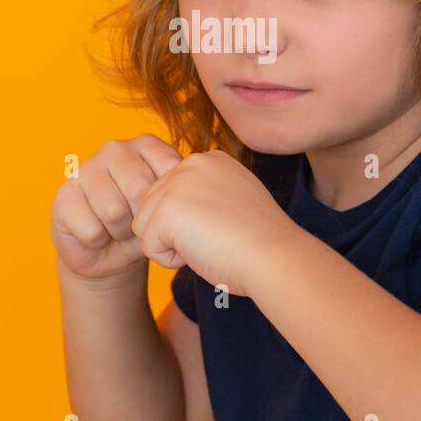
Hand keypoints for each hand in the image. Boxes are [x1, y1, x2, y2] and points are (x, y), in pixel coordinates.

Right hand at [50, 135, 182, 283]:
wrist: (108, 253)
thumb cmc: (144, 225)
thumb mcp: (169, 208)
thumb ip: (178, 194)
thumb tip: (182, 194)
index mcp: (147, 145)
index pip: (168, 172)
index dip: (167, 204)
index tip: (161, 211)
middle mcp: (115, 148)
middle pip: (139, 190)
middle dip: (143, 220)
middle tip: (137, 223)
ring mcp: (86, 167)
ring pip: (114, 211)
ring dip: (119, 232)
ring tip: (117, 228)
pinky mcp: (64, 193)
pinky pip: (91, 229)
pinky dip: (98, 242)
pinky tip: (97, 234)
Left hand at [130, 149, 299, 298]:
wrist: (274, 256)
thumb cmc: (260, 241)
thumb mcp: (235, 201)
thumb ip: (207, 195)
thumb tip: (183, 212)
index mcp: (209, 159)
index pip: (172, 195)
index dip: (191, 222)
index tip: (224, 227)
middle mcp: (191, 163)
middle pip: (153, 207)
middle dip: (177, 233)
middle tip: (216, 238)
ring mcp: (177, 183)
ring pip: (145, 226)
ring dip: (172, 246)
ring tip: (209, 244)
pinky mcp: (166, 209)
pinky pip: (147, 246)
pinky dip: (170, 261)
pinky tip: (202, 252)